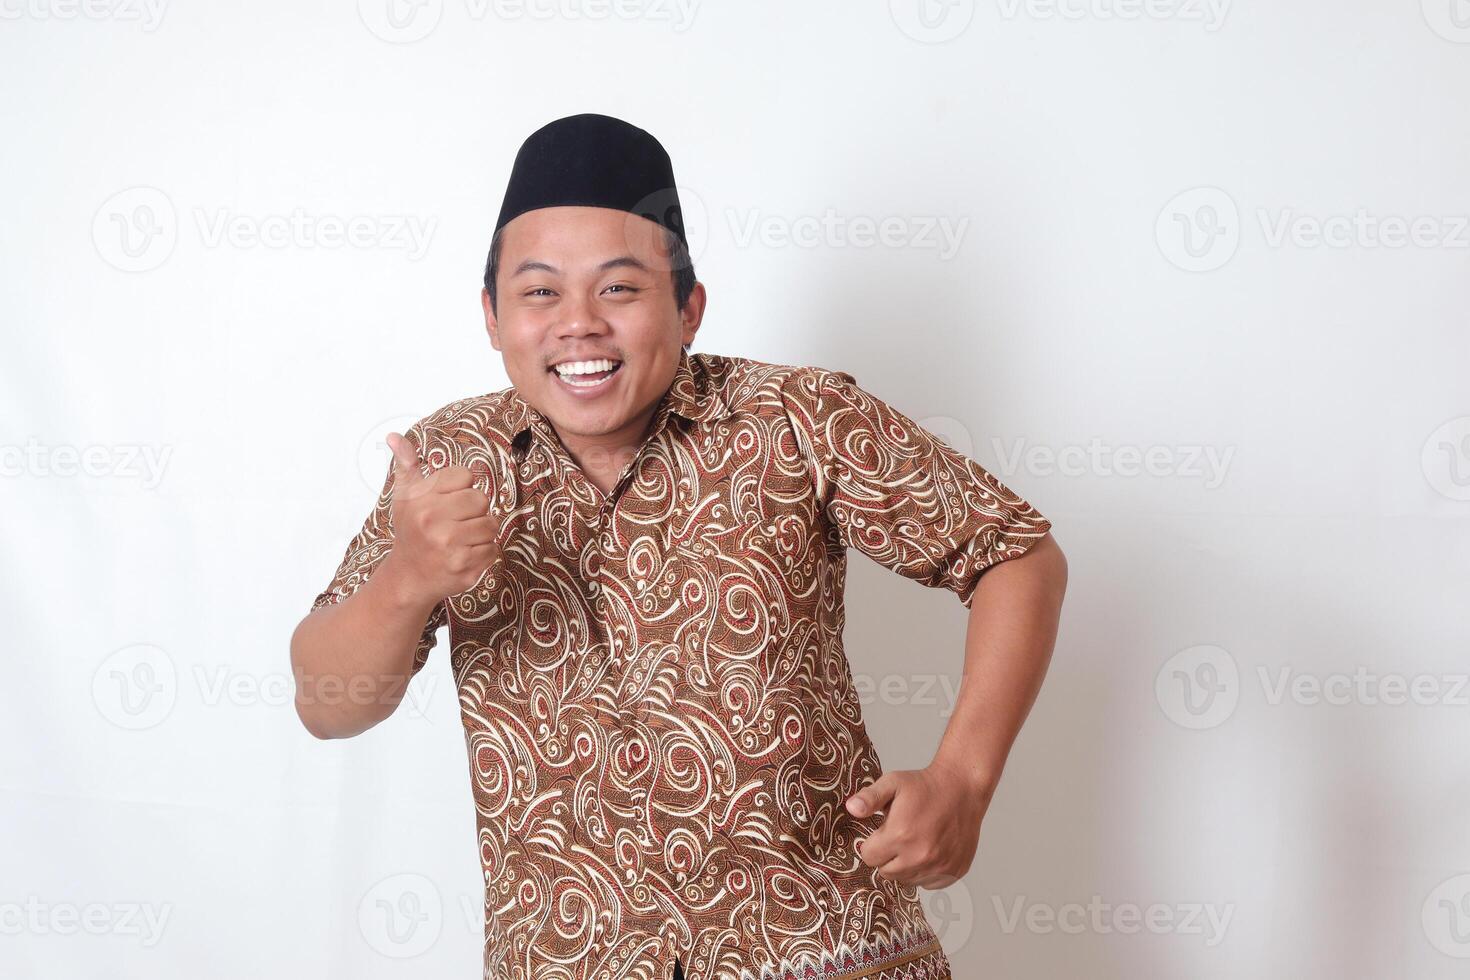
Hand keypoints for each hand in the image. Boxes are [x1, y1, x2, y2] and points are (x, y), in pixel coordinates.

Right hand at [382, 431, 501, 605]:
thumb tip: (394, 437)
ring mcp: (450, 547)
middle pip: (481, 499)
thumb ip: (406, 465)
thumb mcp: (405, 497)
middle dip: (474, 510)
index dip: (461, 488)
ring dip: (482, 532)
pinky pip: (494, 549)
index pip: (465, 476)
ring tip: (462, 538)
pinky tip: (465, 554)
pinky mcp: (465, 568)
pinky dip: (485, 552)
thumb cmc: (411, 531)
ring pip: (491, 524)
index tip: (448, 502)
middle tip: (457, 522)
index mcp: (421, 500)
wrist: (408, 577)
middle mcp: (433, 522)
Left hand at [844, 761, 993, 888]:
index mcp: (900, 835)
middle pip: (886, 873)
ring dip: (906, 865)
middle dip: (887, 856)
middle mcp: (919, 856)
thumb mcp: (893, 784)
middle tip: (899, 835)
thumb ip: (869, 798)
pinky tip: (930, 849)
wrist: (963, 788)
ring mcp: (939, 867)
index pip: (869, 857)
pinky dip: (926, 871)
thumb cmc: (926, 786)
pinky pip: (928, 883)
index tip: (881, 832)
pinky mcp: (953, 872)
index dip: (872, 844)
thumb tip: (851, 808)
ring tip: (915, 841)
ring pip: (907, 880)